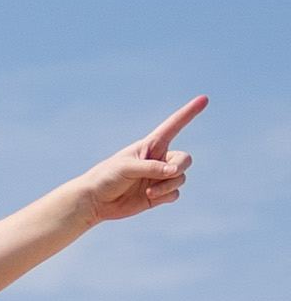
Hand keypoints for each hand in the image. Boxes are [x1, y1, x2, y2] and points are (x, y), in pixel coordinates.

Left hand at [74, 98, 202, 223]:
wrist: (95, 201)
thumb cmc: (106, 177)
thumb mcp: (126, 167)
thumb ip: (152, 168)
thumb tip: (175, 172)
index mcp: (150, 145)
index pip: (173, 126)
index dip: (188, 113)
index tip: (204, 98)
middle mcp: (159, 160)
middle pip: (185, 159)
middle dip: (180, 166)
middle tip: (168, 173)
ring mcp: (159, 177)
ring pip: (180, 178)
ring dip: (168, 185)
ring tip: (150, 191)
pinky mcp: (159, 193)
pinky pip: (175, 193)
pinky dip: (166, 195)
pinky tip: (150, 196)